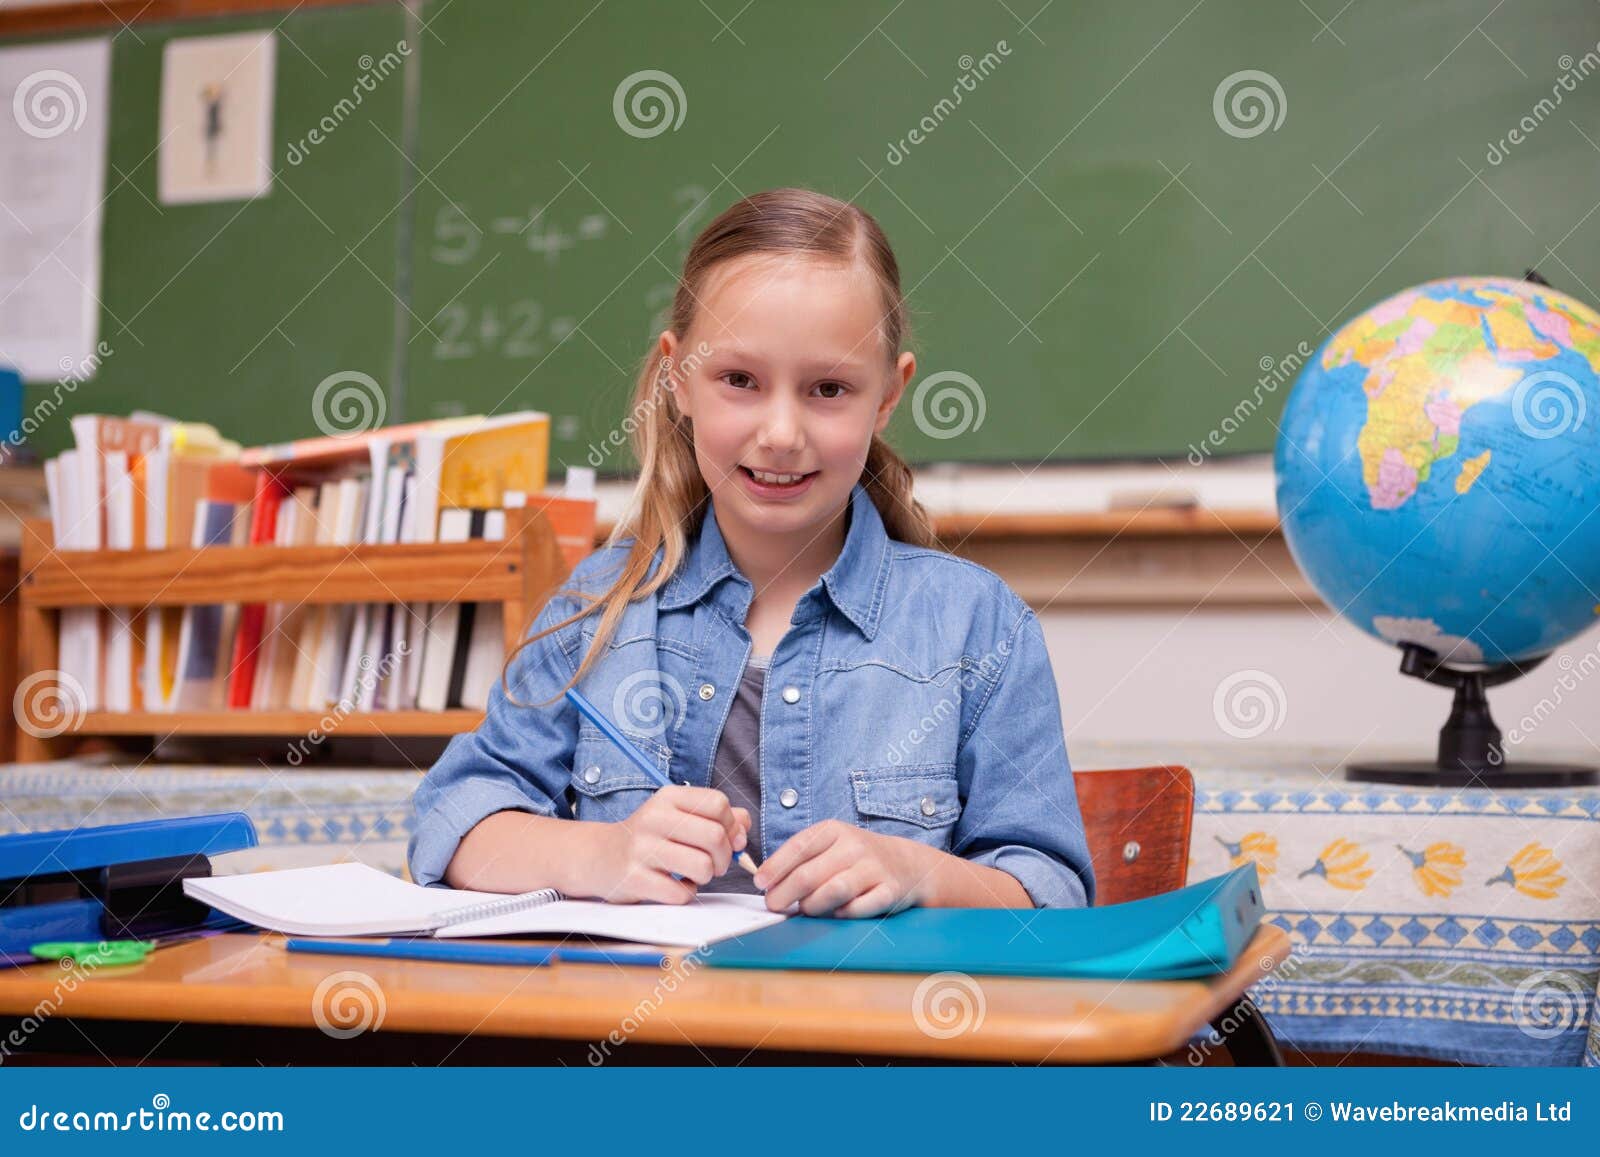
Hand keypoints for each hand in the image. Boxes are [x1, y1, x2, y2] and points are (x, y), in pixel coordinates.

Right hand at [588, 786, 750, 904]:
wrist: (599, 856)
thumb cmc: (649, 837)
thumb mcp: (677, 815)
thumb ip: (716, 816)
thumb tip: (744, 828)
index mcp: (667, 798)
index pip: (718, 803)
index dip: (732, 825)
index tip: (727, 838)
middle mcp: (654, 819)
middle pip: (715, 836)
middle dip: (724, 857)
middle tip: (715, 864)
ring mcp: (643, 849)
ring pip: (703, 867)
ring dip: (706, 877)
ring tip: (693, 874)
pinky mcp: (635, 879)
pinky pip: (682, 893)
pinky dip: (685, 893)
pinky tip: (673, 885)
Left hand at [754, 820, 930, 916]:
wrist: (907, 864)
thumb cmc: (857, 858)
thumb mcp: (831, 845)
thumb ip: (801, 859)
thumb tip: (766, 882)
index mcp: (834, 831)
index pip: (798, 847)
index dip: (775, 867)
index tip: (760, 883)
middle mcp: (854, 846)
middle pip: (809, 875)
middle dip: (784, 894)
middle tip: (774, 905)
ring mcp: (873, 868)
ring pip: (832, 892)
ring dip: (811, 906)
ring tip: (805, 910)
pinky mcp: (889, 891)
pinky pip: (857, 909)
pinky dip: (842, 914)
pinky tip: (835, 913)